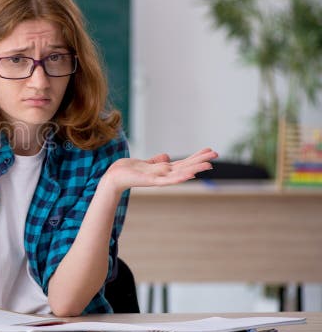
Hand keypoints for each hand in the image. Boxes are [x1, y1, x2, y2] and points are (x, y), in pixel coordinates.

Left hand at [102, 147, 218, 192]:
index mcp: (163, 169)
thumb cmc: (128, 171)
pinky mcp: (151, 181)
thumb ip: (156, 161)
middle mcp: (164, 174)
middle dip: (200, 160)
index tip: (209, 150)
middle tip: (216, 154)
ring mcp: (159, 178)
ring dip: (195, 169)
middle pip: (186, 166)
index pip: (184, 162)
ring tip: (209, 165)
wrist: (114, 178)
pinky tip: (190, 175)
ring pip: (180, 173)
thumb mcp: (145, 163)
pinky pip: (168, 180)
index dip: (196, 157)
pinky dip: (179, 178)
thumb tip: (166, 156)